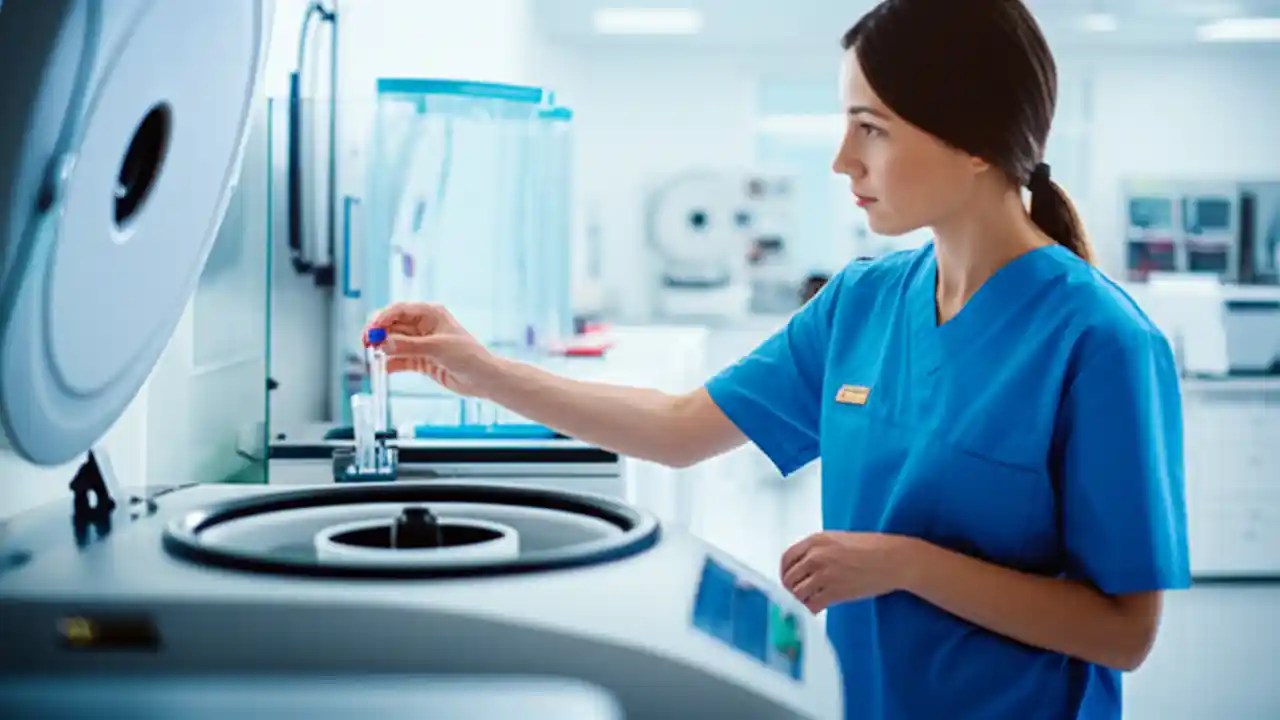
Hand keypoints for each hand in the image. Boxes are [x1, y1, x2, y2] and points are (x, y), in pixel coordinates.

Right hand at [364, 302, 497, 397]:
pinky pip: (400, 360)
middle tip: (365, 343)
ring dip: (382, 349)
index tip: (371, 329)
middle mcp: (424, 326)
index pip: (400, 310)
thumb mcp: (437, 348)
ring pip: (394, 343)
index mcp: (431, 314)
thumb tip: (384, 344)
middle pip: (393, 325)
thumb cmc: (468, 356)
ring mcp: (421, 344)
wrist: (483, 378)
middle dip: (378, 333)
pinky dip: (391, 364)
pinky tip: (384, 369)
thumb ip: (409, 346)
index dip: (382, 317)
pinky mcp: (421, 360)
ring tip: (373, 356)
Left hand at [780, 532, 917, 613]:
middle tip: (798, 595)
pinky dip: (811, 609)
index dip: (785, 572)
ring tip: (810, 601)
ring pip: (797, 593)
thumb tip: (807, 566)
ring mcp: (824, 574)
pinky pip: (812, 605)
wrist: (894, 559)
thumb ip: (820, 549)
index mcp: (816, 540)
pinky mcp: (834, 592)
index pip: (787, 558)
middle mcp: (816, 556)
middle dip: (791, 588)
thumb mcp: (840, 539)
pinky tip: (818, 608)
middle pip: (789, 578)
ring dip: (801, 600)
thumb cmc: (873, 547)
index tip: (788, 580)